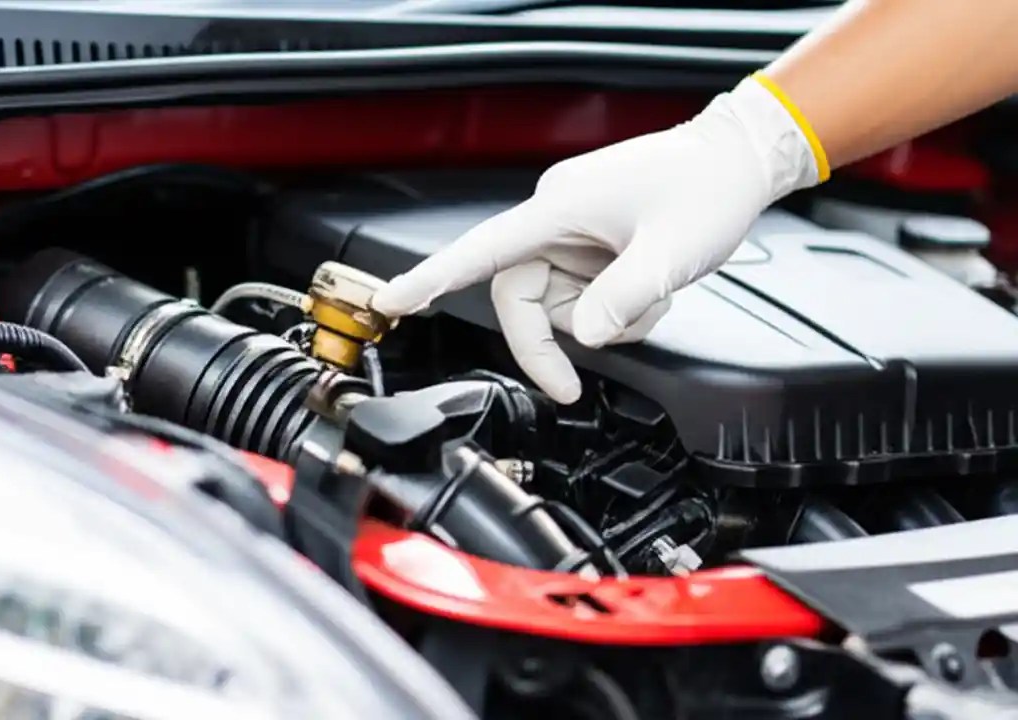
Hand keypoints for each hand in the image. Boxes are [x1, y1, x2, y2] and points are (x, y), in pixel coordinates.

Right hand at [370, 76, 823, 403]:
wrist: (740, 159)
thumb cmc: (707, 186)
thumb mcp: (673, 252)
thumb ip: (623, 298)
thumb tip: (586, 336)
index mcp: (558, 210)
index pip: (480, 251)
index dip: (431, 278)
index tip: (391, 300)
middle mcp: (554, 220)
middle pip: (520, 300)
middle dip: (551, 343)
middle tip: (574, 386)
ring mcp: (572, 233)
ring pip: (554, 305)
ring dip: (599, 322)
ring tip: (650, 299)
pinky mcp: (590, 244)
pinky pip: (580, 296)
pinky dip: (612, 310)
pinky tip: (648, 290)